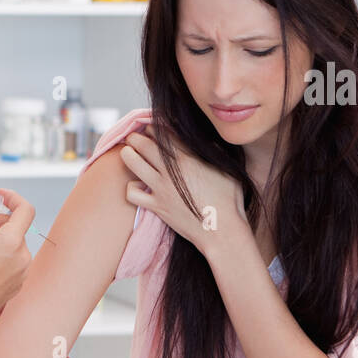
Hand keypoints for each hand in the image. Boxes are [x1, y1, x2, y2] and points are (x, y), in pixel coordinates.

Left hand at [118, 124, 246, 256]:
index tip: (151, 127)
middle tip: (134, 137)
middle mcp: (170, 170)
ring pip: (132, 163)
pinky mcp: (156, 206)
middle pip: (142, 143)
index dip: (154, 127)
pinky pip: (132, 193)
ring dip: (128, 154)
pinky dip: (131, 187)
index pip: (162, 133)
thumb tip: (205, 139)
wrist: (222, 230)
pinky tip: (137, 185)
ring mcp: (161, 188)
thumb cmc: (229, 199)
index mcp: (188, 157)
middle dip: (136, 137)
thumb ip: (212, 150)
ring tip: (129, 153)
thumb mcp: (225, 167)